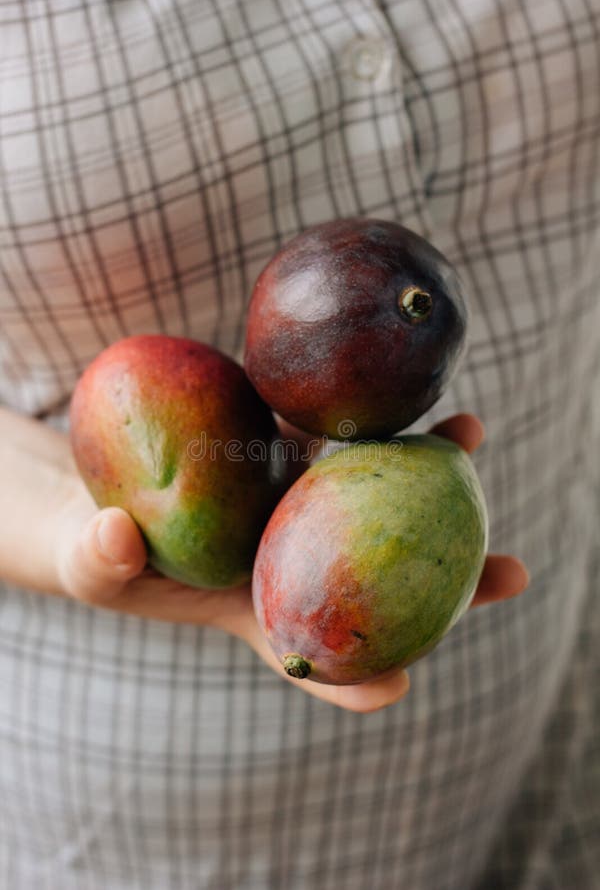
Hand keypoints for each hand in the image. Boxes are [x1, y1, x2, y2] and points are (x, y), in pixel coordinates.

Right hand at [54, 413, 527, 712]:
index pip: (305, 654)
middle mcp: (288, 556)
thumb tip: (119, 534)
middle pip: (372, 579)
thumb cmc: (96, 545)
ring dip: (423, 470)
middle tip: (507, 573)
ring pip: (368, 493)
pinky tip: (399, 389)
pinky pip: (330, 431)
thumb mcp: (87, 561)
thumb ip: (97, 559)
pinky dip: (364, 416)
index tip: (398, 687)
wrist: (98, 488)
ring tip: (467, 434)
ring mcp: (291, 499)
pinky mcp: (281, 447)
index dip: (351, 681)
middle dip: (444, 581)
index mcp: (250, 605)